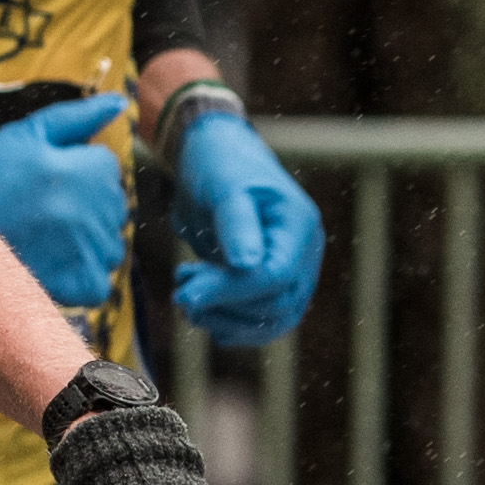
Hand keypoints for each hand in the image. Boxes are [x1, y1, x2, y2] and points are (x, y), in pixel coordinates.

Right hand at [0, 94, 130, 307]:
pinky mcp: (75, 284)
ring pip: (109, 246)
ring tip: (42, 240)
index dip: (74, 171)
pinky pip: (97, 283)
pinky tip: (47, 266)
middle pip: (111, 207)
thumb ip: (76, 117)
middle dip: (83, 207)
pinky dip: (78, 278)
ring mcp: (84, 249)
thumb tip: (118, 102)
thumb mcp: (24, 136)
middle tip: (37, 212)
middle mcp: (89, 209)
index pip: (106, 167)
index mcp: (81, 170)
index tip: (43, 182)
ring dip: (86, 244)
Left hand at [169, 107, 323, 346]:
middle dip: (223, 306)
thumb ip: (236, 224)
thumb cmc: (220, 167)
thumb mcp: (223, 188)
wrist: (217, 161)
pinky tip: (200, 312)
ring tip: (185, 297)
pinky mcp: (272, 286)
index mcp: (299, 226)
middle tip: (180, 291)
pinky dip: (228, 323)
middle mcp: (304, 254)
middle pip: (275, 305)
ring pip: (270, 320)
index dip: (232, 291)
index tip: (187, 292)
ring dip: (223, 320)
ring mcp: (293, 272)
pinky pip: (261, 321)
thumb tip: (247, 265)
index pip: (276, 277)